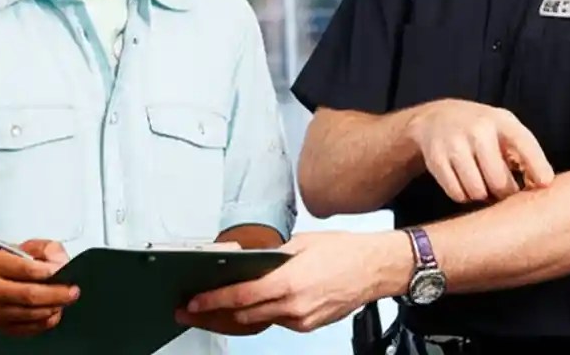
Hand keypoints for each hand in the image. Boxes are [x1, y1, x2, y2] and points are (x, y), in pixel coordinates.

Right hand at [0, 239, 77, 336]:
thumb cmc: (13, 264)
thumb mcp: (30, 247)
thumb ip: (47, 249)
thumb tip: (60, 264)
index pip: (25, 269)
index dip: (48, 272)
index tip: (63, 271)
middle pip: (28, 295)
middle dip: (55, 294)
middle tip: (72, 292)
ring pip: (31, 313)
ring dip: (53, 307)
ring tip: (64, 300)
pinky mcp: (2, 327)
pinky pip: (30, 328)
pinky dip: (47, 320)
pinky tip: (54, 311)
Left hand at [183, 232, 402, 333]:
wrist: (376, 268)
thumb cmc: (344, 251)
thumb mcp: (301, 244)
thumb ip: (273, 258)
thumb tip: (250, 264)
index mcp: (288, 282)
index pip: (239, 296)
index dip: (211, 301)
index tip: (192, 304)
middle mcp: (293, 306)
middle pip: (243, 315)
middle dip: (215, 313)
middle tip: (192, 310)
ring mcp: (302, 319)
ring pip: (259, 319)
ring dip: (237, 314)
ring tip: (214, 308)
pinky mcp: (309, 325)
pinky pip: (277, 320)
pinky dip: (263, 313)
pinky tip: (253, 304)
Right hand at [409, 99, 554, 202]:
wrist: (435, 117)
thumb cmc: (481, 130)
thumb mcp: (505, 128)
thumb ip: (525, 153)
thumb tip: (541, 185)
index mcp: (501, 121)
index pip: (525, 145)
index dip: (537, 166)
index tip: (544, 183)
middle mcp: (477, 130)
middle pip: (499, 181)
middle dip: (504, 192)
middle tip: (502, 189)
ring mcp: (454, 143)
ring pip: (477, 191)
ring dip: (482, 195)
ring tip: (483, 184)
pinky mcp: (436, 158)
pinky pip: (456, 193)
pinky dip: (463, 195)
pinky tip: (465, 183)